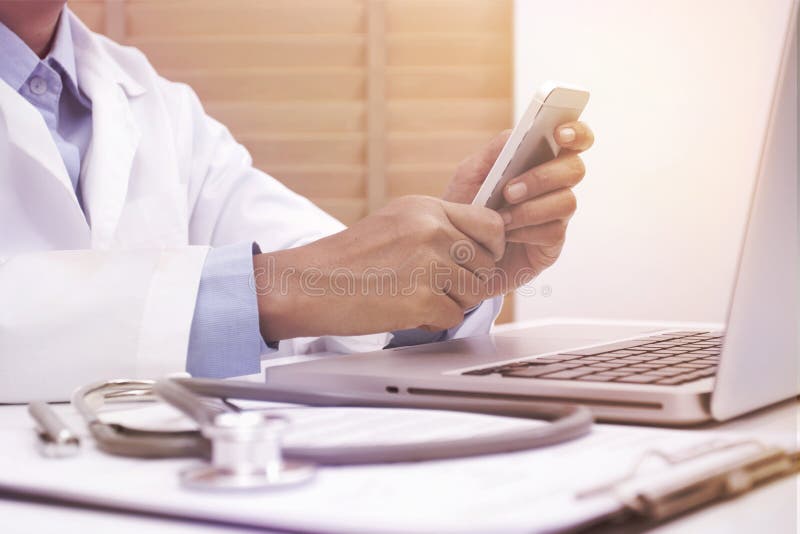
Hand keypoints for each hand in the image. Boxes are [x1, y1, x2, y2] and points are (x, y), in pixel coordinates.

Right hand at [253, 196, 505, 340]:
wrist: (308, 284)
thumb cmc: (346, 260)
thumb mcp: (396, 223)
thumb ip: (437, 228)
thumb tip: (477, 247)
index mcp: (427, 208)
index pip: (492, 225)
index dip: (490, 249)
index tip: (477, 262)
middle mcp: (433, 230)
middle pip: (485, 266)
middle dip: (466, 283)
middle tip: (432, 287)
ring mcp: (429, 264)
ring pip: (474, 294)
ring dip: (449, 303)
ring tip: (412, 296)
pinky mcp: (422, 298)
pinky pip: (453, 318)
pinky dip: (432, 322)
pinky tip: (403, 310)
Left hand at [443, 121, 593, 290]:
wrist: (457, 252)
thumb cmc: (466, 208)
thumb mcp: (470, 175)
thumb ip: (494, 152)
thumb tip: (520, 133)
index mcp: (538, 160)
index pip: (573, 139)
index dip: (577, 132)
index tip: (561, 135)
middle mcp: (554, 184)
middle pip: (574, 169)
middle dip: (542, 178)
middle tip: (509, 191)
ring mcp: (556, 214)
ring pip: (567, 201)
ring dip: (531, 209)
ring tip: (501, 219)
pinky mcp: (553, 242)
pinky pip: (554, 231)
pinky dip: (527, 231)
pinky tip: (506, 236)